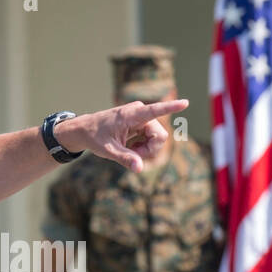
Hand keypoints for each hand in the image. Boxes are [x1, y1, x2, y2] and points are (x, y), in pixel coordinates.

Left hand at [54, 100, 187, 171]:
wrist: (86, 130)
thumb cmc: (95, 137)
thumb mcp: (108, 150)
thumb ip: (125, 158)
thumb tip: (139, 169)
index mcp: (131, 115)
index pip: (154, 110)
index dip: (171, 107)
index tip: (185, 103)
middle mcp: (140, 112)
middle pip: (160, 136)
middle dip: (150, 150)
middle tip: (133, 155)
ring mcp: (142, 117)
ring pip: (157, 138)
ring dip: (146, 149)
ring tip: (129, 150)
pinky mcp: (142, 122)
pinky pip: (153, 138)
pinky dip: (143, 146)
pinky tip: (131, 147)